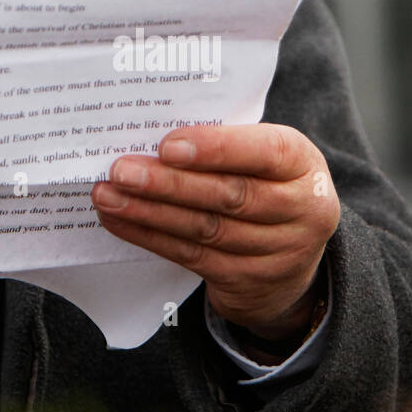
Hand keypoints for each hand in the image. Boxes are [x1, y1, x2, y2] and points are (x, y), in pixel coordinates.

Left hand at [90, 123, 338, 341]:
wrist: (292, 256)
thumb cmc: (263, 181)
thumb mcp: (262, 155)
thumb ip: (225, 142)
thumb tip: (152, 130)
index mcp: (302, 163)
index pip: (264, 152)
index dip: (215, 149)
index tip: (167, 146)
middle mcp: (301, 209)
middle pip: (229, 196)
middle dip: (168, 184)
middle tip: (121, 170)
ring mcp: (279, 252)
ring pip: (204, 229)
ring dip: (149, 211)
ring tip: (108, 194)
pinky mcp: (248, 280)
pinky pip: (191, 256)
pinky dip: (149, 236)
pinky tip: (119, 220)